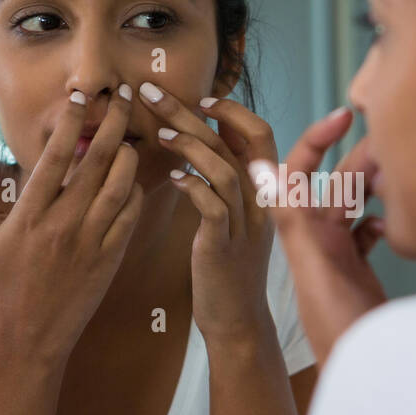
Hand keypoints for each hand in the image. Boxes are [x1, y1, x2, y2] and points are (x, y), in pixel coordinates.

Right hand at [0, 85, 143, 359]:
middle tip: (124, 97)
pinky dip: (134, 191)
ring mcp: (89, 242)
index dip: (71, 122)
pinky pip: (129, 216)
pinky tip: (131, 177)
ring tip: (130, 135)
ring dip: (128, 155)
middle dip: (114, 124)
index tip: (82, 96)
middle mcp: (61, 224)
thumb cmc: (6, 277)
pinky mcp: (110, 258)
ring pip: (119, 187)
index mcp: (29, 214)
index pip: (56, 156)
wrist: (32, 331)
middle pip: (96, 163)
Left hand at [138, 83, 277, 346]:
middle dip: (192, 112)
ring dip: (191, 146)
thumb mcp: (234, 218)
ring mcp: (243, 225)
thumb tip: (204, 143)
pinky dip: (193, 186)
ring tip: (160, 133)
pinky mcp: (223, 247)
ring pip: (225, 170)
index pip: (260, 134)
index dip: (232, 111)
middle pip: (234, 142)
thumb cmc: (227, 268)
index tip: (199, 98)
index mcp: (264, 192)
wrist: (238, 322)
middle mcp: (259, 203)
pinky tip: (172, 177)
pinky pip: (212, 207)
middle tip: (151, 91)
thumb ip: (227, 182)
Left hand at [248, 107, 386, 365]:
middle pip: (338, 182)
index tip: (346, 113)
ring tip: (405, 171)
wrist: (352, 379)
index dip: (317, 138)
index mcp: (305, 233)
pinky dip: (382, 218)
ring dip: (376, 184)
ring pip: (356, 204)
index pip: (301, 171)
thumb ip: (293, 222)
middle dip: (363, 158)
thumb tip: (262, 167)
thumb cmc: (333, 332)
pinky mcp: (357, 273)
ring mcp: (339, 256)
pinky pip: (367, 232)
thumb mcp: (314, 271)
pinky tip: (400, 218)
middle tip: (397, 142)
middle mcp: (318, 240)